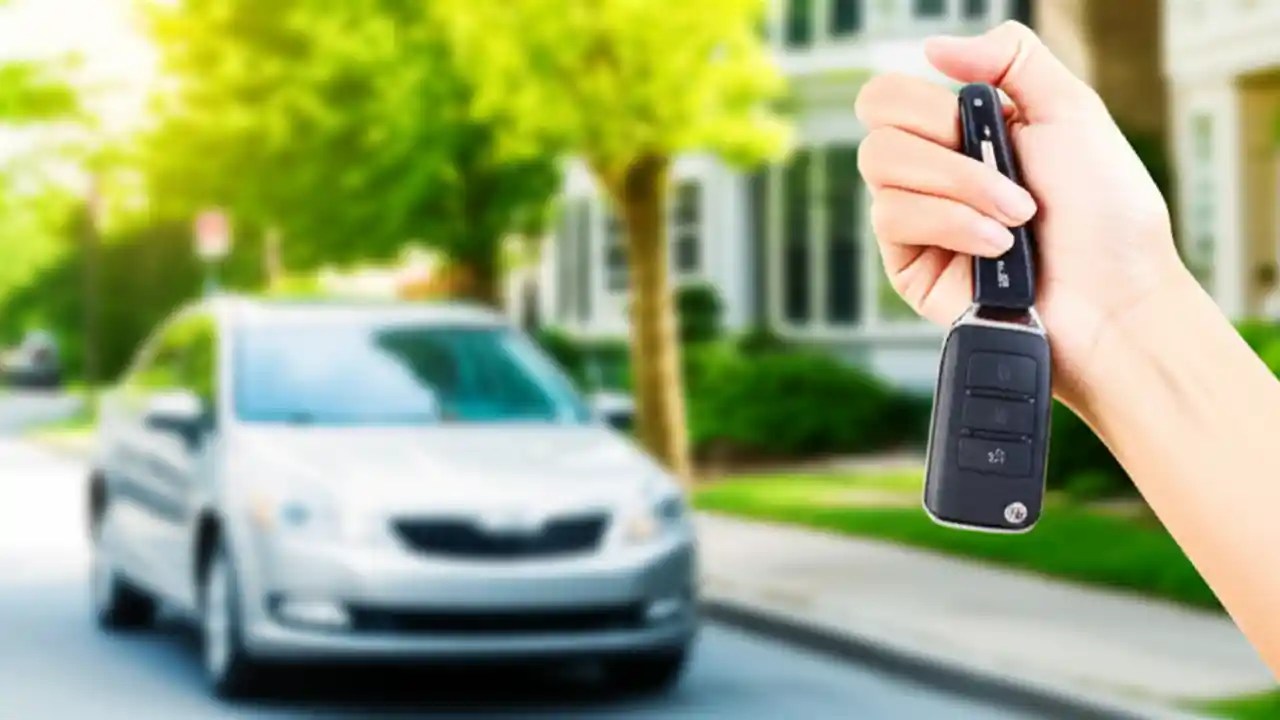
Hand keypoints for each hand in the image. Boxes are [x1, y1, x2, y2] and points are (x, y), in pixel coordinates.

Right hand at [854, 21, 1184, 406]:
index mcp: (965, 130)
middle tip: (1009, 176)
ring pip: (880, 165)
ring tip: (1014, 221)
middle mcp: (932, 171)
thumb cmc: (1107, 214)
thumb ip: (1011, 58)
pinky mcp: (908, 264)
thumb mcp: (1072, 110)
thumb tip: (933, 46)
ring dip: (960, 187)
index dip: (925, 99)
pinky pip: (892, 217)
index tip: (978, 119)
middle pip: (877, 122)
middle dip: (949, 145)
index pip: (894, 94)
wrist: (1112, 298)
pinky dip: (953, 224)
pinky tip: (994, 248)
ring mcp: (917, 218)